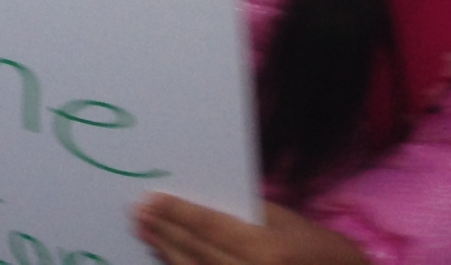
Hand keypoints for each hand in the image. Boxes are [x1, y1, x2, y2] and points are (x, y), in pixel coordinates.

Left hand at [134, 198, 368, 264]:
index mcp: (265, 248)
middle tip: (137, 213)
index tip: (149, 199)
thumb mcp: (281, 218)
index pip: (208, 227)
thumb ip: (241, 210)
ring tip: (144, 232)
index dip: (176, 212)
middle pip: (196, 250)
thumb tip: (195, 197)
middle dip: (163, 230)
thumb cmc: (313, 244)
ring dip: (166, 250)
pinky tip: (165, 254)